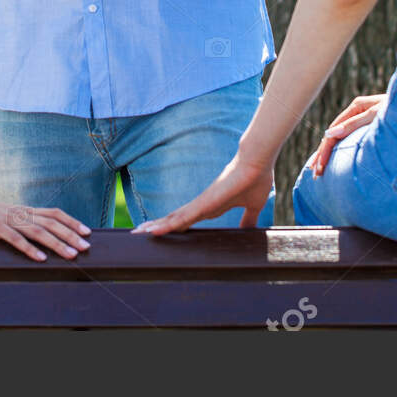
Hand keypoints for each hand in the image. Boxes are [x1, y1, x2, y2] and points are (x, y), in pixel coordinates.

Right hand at [0, 194, 91, 261]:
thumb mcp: (9, 216)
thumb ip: (24, 223)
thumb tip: (43, 234)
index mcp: (25, 211)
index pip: (54, 214)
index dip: (72, 222)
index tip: (87, 232)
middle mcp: (21, 213)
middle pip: (51, 223)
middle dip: (71, 236)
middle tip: (86, 248)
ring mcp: (8, 219)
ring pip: (38, 231)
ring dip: (56, 243)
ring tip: (71, 255)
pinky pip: (15, 239)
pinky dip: (29, 248)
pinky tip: (40, 258)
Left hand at [132, 152, 273, 234]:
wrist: (257, 163)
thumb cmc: (256, 179)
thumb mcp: (253, 207)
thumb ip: (249, 219)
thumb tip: (249, 231)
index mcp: (212, 207)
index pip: (187, 219)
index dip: (173, 226)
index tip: (160, 232)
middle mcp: (203, 205)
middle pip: (175, 218)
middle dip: (158, 226)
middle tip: (138, 233)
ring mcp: (202, 203)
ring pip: (174, 218)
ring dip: (157, 226)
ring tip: (138, 233)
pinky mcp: (204, 203)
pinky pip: (182, 217)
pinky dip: (168, 225)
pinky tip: (155, 231)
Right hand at [310, 94, 385, 176]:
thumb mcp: (377, 116)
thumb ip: (353, 125)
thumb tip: (329, 134)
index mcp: (356, 107)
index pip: (333, 132)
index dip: (324, 151)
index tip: (319, 168)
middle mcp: (357, 112)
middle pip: (334, 135)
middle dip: (323, 155)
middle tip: (315, 174)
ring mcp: (364, 119)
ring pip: (340, 138)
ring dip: (329, 155)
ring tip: (319, 171)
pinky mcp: (371, 127)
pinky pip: (350, 139)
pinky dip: (340, 151)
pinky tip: (335, 161)